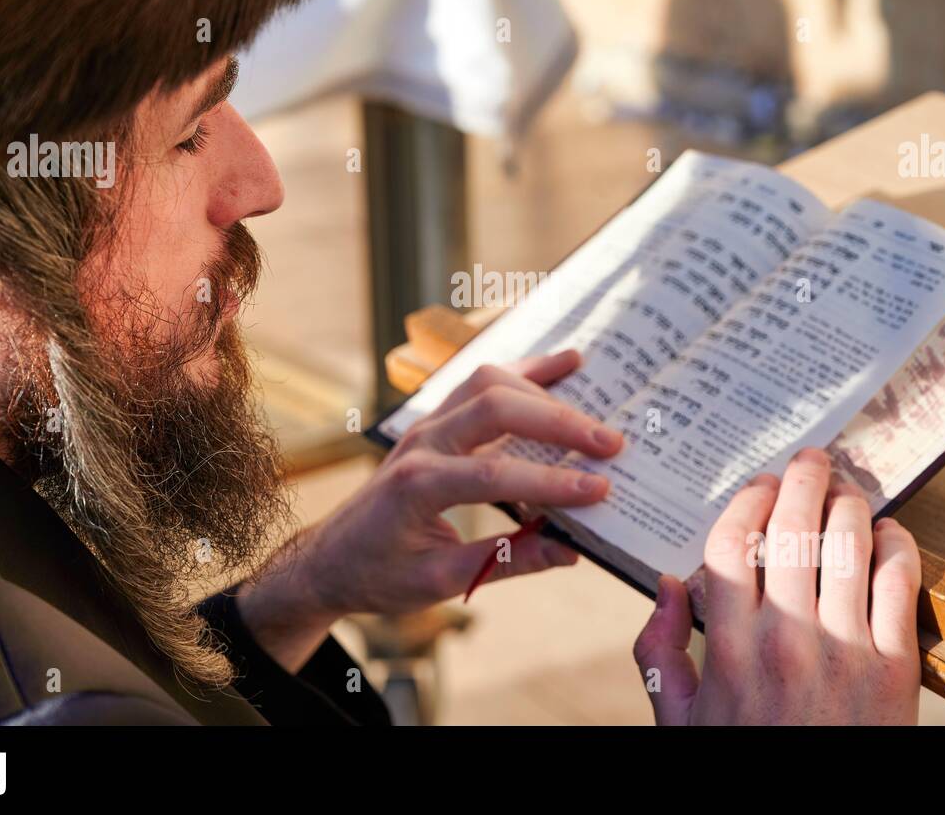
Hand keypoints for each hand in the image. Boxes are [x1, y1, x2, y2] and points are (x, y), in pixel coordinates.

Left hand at [238, 350, 622, 668]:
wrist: (332, 558)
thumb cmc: (380, 574)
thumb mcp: (439, 582)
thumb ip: (505, 562)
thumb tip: (571, 551)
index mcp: (417, 485)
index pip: (492, 474)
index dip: (550, 482)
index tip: (599, 491)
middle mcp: (422, 442)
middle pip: (495, 408)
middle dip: (558, 422)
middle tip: (611, 444)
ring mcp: (428, 424)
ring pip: (488, 382)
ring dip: (544, 391)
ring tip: (597, 410)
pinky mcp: (438, 420)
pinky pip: (482, 382)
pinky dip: (526, 370)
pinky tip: (566, 363)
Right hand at [633, 447, 921, 724]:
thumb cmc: (744, 767)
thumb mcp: (680, 719)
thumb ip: (660, 652)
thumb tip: (667, 587)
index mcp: (727, 647)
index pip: (732, 546)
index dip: (746, 503)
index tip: (758, 487)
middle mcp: (784, 639)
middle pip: (793, 530)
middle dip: (803, 480)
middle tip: (811, 460)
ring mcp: (844, 651)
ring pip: (848, 545)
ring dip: (850, 502)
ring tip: (850, 487)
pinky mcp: (894, 670)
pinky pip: (899, 585)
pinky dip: (897, 547)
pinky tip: (891, 534)